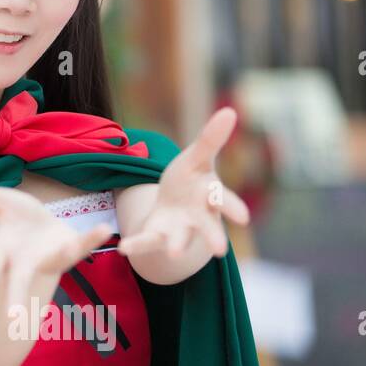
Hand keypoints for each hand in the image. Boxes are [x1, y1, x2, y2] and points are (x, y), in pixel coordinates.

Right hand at [0, 173, 113, 309]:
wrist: (38, 229)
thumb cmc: (10, 216)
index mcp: (2, 248)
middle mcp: (24, 260)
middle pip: (18, 280)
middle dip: (16, 297)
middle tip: (13, 321)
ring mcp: (49, 256)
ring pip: (55, 263)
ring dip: (64, 256)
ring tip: (68, 250)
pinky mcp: (70, 248)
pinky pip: (83, 244)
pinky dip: (93, 238)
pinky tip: (104, 230)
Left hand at [116, 107, 250, 262]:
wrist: (172, 204)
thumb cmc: (190, 180)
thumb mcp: (197, 157)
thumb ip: (211, 139)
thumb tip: (230, 110)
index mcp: (210, 196)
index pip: (223, 200)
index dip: (232, 207)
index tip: (242, 217)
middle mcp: (199, 217)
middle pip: (207, 227)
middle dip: (213, 237)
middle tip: (220, 251)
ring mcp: (179, 229)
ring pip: (179, 240)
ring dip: (176, 246)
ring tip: (173, 254)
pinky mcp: (157, 236)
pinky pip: (147, 242)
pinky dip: (137, 246)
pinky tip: (122, 248)